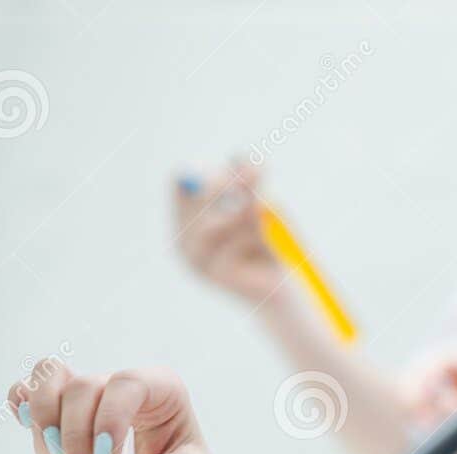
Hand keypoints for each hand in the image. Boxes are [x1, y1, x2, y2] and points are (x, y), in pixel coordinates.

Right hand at [8, 360, 226, 453]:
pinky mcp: (58, 418)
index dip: (111, 417)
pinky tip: (26, 424)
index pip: (128, 384)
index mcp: (162, 391)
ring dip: (45, 422)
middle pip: (82, 388)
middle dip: (77, 434)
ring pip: (47, 380)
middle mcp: (120, 387)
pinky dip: (20, 405)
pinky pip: (27, 393)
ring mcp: (86, 401)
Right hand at [174, 161, 283, 302]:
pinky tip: (267, 246)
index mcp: (184, 223)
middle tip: (258, 169)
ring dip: (248, 209)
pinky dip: (259, 234)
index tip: (241, 165)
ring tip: (265, 209)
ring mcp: (200, 262)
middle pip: (198, 199)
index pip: (181, 182)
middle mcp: (184, 243)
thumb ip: (243, 184)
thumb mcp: (252, 211)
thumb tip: (241, 157)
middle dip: (231, 183)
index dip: (211, 170)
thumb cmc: (260, 248)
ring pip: (222, 220)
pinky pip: (243, 240)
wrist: (275, 293)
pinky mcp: (222, 275)